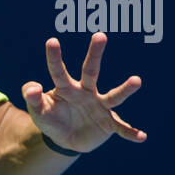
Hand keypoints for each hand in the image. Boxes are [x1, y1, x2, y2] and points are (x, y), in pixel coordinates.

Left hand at [21, 33, 145, 152]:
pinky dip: (131, 133)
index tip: (51, 41)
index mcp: (66, 87)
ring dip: (125, 89)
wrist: (64, 139)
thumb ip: (32, 98)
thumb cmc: (51, 118)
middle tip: (99, 35)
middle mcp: (86, 92)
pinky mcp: (108, 124)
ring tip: (137, 80)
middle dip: (94, 54)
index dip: (54, 57)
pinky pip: (121, 128)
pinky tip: (142, 136)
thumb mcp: (38, 111)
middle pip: (90, 71)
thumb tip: (33, 88)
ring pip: (113, 96)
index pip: (58, 71)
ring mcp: (99, 107)